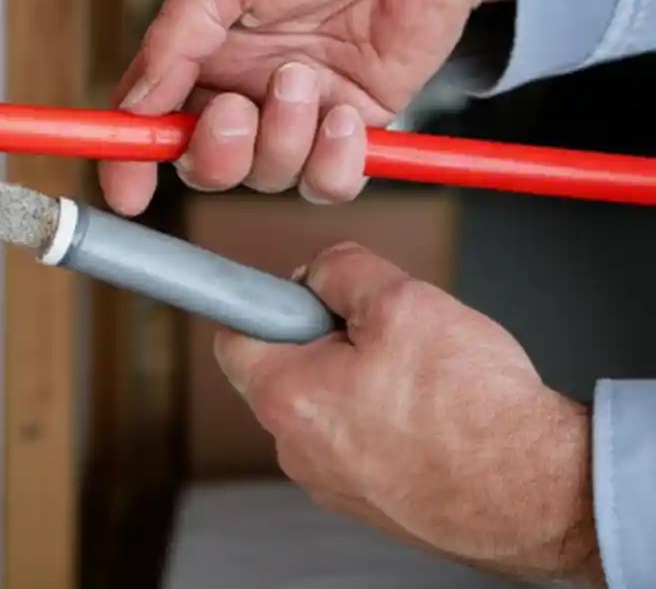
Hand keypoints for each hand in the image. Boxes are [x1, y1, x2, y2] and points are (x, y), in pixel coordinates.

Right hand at [100, 0, 516, 214]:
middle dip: (217, 154)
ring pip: (270, 177)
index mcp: (203, 53)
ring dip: (283, 140)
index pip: (154, 123)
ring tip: (305, 80)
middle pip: (210, 166)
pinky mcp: (356, 124)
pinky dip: (334, 162)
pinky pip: (330, 181)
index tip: (128, 192)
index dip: (135, 162)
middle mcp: (247, 88)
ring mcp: (301, 111)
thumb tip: (135, 106)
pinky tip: (343, 115)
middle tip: (236, 111)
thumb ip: (174, 42)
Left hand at [214, 243, 602, 584]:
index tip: (304, 294)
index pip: (234, 336)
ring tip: (422, 381)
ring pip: (327, 405)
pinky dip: (386, 422)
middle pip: (285, 369)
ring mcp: (329, 481)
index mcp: (287, 397)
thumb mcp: (404, 300)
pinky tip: (433, 416)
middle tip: (386, 334)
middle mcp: (295, 448)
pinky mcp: (367, 501)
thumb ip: (343, 270)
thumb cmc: (476, 410)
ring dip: (362, 381)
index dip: (270, 301)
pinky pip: (358, 442)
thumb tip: (320, 271)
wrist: (537, 494)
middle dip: (328, 339)